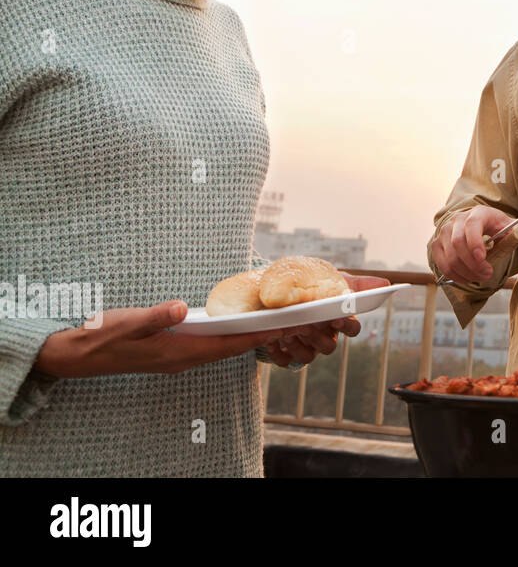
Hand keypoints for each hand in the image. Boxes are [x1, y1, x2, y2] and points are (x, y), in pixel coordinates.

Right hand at [34, 300, 290, 378]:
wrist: (79, 355)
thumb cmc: (103, 336)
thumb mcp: (128, 322)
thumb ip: (155, 317)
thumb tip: (179, 308)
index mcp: (177, 352)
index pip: (226, 345)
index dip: (255, 336)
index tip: (281, 328)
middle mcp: (182, 359)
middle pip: (229, 349)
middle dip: (259, 337)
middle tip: (289, 325)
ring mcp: (176, 358)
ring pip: (220, 350)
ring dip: (245, 339)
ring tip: (270, 326)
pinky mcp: (171, 353)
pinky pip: (208, 348)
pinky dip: (227, 339)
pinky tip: (234, 327)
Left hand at [260, 273, 388, 366]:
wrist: (274, 290)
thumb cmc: (311, 286)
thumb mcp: (333, 279)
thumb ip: (358, 283)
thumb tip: (386, 283)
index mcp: (338, 321)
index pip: (352, 329)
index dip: (347, 326)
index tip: (337, 316)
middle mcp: (324, 337)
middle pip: (330, 346)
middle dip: (319, 336)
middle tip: (308, 322)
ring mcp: (305, 347)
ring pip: (308, 357)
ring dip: (299, 344)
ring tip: (287, 328)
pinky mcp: (285, 355)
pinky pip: (285, 361)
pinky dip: (279, 352)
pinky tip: (272, 337)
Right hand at [427, 205, 517, 283]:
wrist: (477, 222)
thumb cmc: (496, 226)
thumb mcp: (511, 227)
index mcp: (477, 214)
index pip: (471, 226)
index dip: (475, 243)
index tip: (483, 259)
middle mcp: (457, 221)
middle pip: (458, 244)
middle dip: (473, 264)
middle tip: (487, 274)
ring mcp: (444, 233)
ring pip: (450, 257)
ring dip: (466, 272)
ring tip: (480, 277)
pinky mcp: (437, 245)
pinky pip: (442, 265)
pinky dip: (455, 275)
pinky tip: (468, 278)